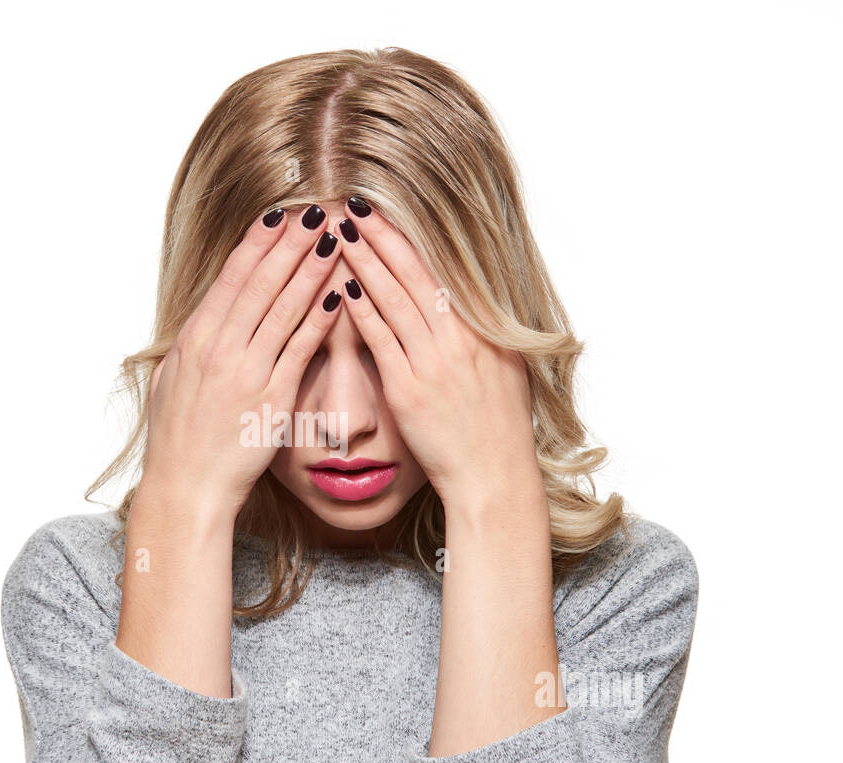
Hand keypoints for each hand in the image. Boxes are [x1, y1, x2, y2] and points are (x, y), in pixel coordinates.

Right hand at [141, 205, 344, 520]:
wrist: (187, 487)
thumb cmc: (178, 438)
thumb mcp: (173, 381)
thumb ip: (193, 345)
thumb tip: (207, 316)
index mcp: (195, 340)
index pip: (231, 279)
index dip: (257, 244)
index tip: (277, 215)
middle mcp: (220, 350)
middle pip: (260, 284)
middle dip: (289, 244)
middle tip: (314, 212)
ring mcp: (246, 373)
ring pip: (284, 310)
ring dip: (311, 271)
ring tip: (333, 239)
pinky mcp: (272, 400)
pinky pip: (300, 351)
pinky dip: (319, 320)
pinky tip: (338, 294)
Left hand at [331, 200, 542, 512]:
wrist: (494, 478)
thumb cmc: (494, 429)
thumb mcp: (501, 370)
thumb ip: (481, 334)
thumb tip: (464, 305)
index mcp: (483, 331)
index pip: (441, 270)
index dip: (410, 238)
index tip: (386, 211)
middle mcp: (461, 340)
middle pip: (416, 275)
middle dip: (383, 236)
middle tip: (354, 205)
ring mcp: (436, 364)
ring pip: (396, 301)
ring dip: (366, 263)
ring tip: (340, 234)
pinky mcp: (411, 392)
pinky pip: (382, 342)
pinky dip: (362, 312)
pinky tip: (342, 288)